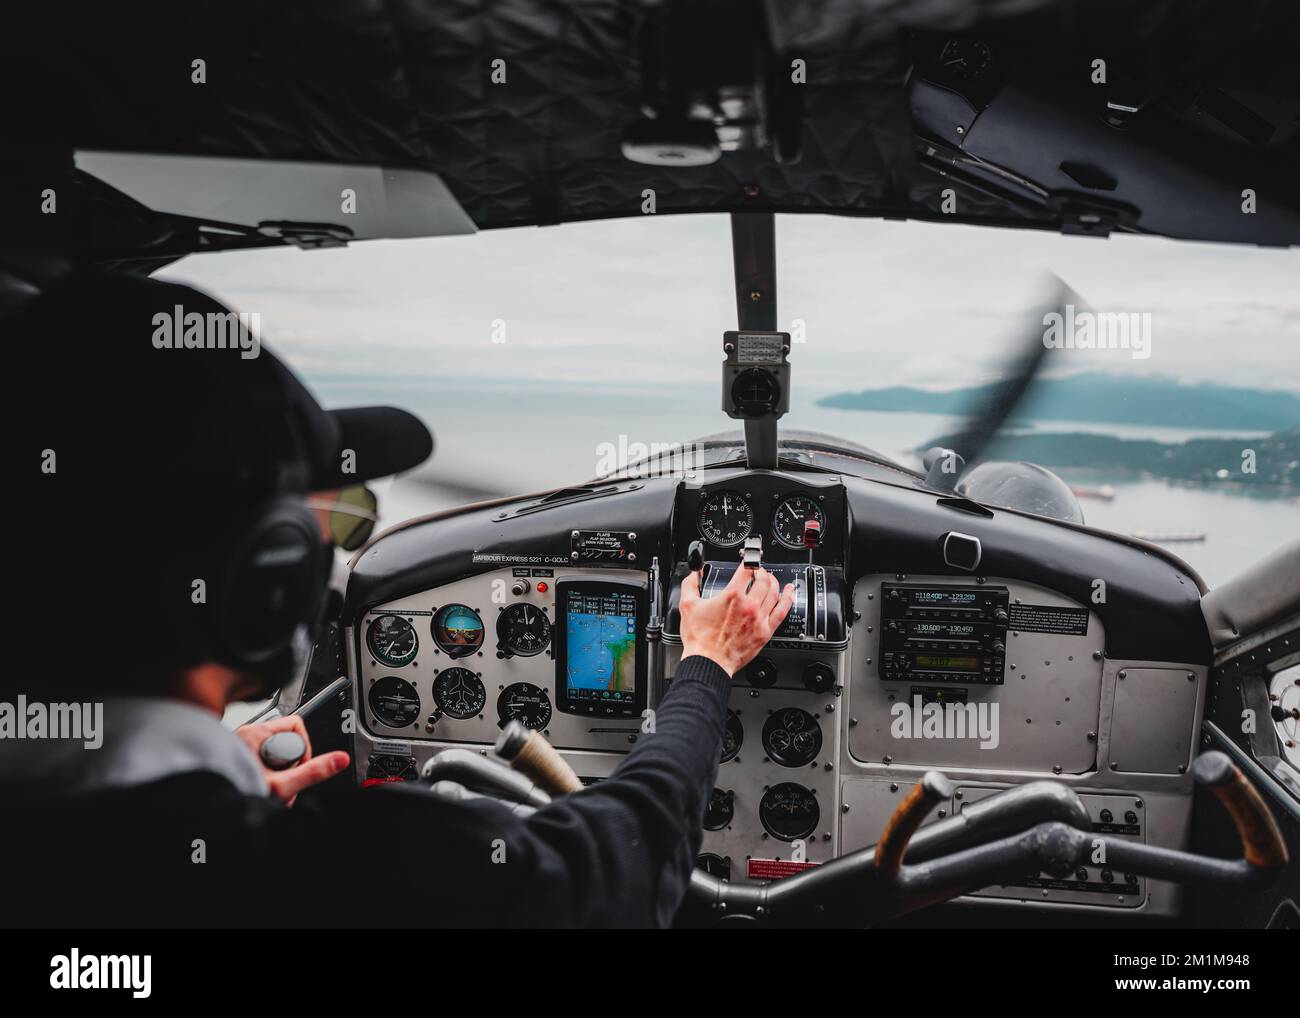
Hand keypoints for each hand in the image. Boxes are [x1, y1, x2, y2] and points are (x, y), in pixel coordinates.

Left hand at [234, 715, 350, 805]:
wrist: (216, 812)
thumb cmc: (237, 793)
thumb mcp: (282, 785)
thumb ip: (312, 772)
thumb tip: (339, 759)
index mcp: (254, 733)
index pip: (295, 726)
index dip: (303, 748)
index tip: (298, 767)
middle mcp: (245, 737)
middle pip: (286, 743)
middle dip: (290, 767)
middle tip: (283, 782)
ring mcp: (240, 749)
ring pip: (275, 756)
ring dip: (279, 776)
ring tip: (271, 789)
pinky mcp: (238, 761)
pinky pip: (262, 764)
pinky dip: (267, 778)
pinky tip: (262, 790)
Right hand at [679, 564, 794, 676]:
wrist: (708, 662)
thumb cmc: (700, 639)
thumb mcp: (688, 605)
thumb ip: (690, 584)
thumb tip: (694, 574)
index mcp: (732, 595)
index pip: (746, 570)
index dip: (747, 562)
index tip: (747, 562)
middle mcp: (749, 605)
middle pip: (763, 579)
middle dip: (761, 571)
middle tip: (758, 570)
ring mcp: (759, 619)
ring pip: (774, 593)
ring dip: (774, 582)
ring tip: (770, 579)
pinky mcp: (765, 632)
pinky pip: (782, 611)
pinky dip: (788, 598)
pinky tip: (789, 592)